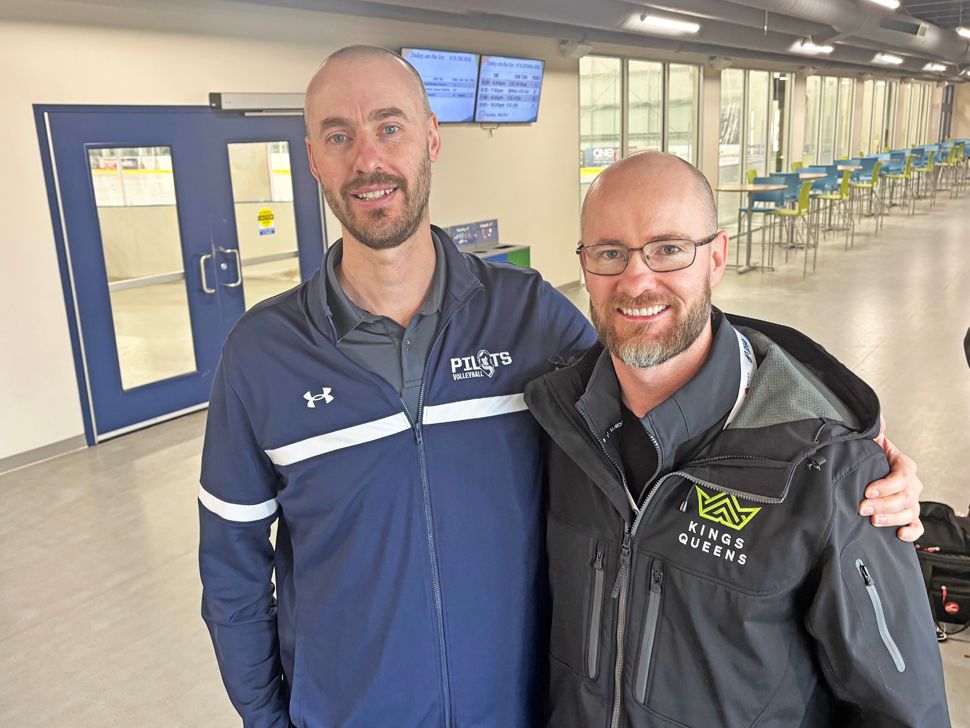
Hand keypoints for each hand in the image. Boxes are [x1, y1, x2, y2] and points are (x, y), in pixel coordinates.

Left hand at [859, 416, 923, 541]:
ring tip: (873, 521)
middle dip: (883, 504)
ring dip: (892, 518)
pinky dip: (911, 532)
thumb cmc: (873, 457)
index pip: (901, 477)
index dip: (885, 486)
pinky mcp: (910, 517)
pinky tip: (900, 535)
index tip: (867, 490)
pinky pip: (917, 527)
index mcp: (905, 466)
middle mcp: (912, 485)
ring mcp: (912, 502)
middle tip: (863, 508)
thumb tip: (878, 420)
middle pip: (904, 497)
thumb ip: (874, 432)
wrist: (872, 471)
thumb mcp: (873, 442)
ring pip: (909, 513)